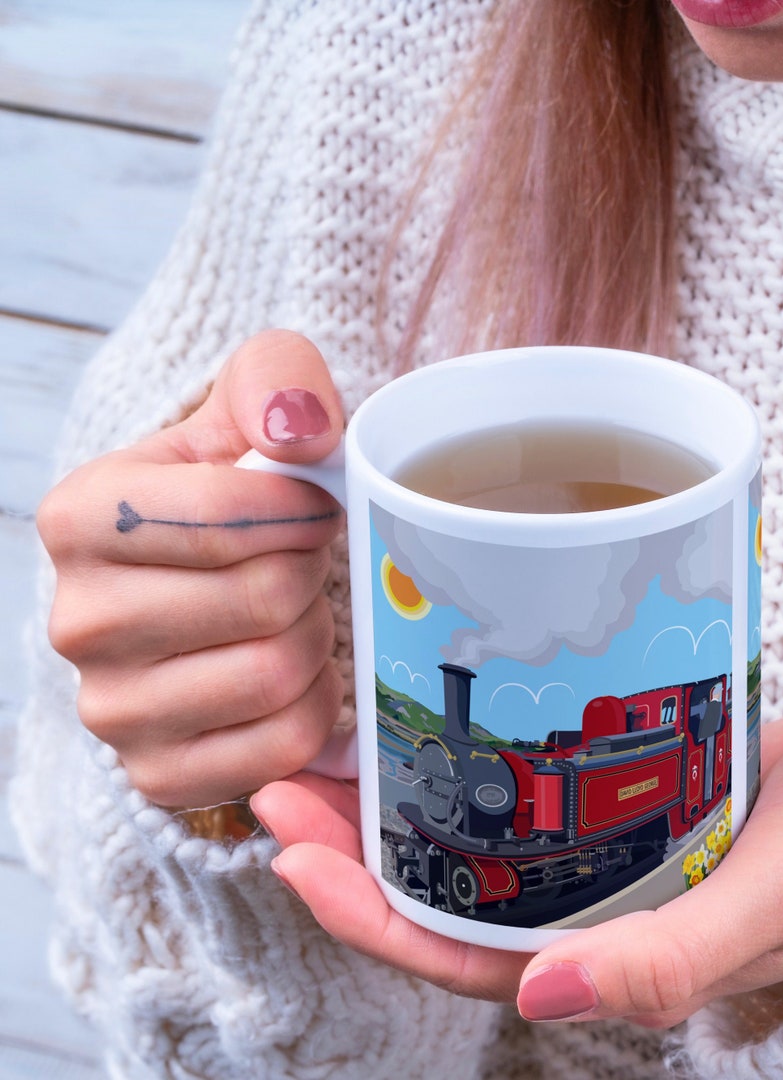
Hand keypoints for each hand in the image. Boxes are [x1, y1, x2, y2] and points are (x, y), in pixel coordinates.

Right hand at [38, 330, 346, 807]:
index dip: (302, 507)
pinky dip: (313, 704)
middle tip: (302, 563)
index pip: (228, 514)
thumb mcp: (245, 410)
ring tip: (292, 613)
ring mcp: (111, 709)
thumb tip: (300, 428)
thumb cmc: (231, 495)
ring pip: (276, 673)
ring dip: (313, 637)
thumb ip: (275, 381)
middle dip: (309, 574)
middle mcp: (79, 620)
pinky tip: (292, 671)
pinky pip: (282, 742)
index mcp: (82, 517)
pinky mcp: (159, 772)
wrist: (206, 586)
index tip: (314, 504)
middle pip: (264, 598)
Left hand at [251, 708, 782, 1025]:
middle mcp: (601, 905)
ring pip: (480, 840)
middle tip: (285, 775)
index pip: (464, 955)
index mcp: (620, 954)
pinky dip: (476, 762)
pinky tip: (440, 720)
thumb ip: (670, 958)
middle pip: (448, 893)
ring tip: (332, 742)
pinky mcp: (633, 793)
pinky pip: (533, 787)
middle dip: (357, 846)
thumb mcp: (781, 903)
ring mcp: (613, 848)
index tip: (295, 846)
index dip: (368, 913)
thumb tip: (540, 1000)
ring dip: (403, 800)